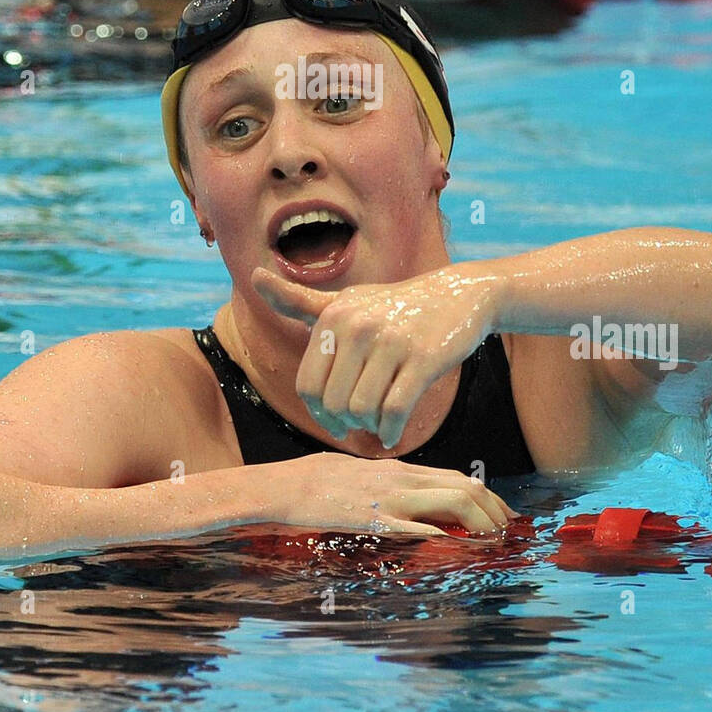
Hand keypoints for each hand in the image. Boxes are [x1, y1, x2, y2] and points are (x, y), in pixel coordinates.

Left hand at [252, 265, 500, 449]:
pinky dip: (390, 432)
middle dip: (345, 424)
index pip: (307, 386)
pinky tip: (392, 434)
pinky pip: (395, 411)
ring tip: (377, 423)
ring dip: (369, 428)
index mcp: (334, 316)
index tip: (335, 420)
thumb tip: (254, 276)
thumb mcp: (347, 301)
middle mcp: (358, 325)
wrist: (458, 295)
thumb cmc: (395, 306)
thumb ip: (300, 302)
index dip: (318, 413)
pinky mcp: (423, 359)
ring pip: (362, 411)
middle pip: (333, 404)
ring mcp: (391, 341)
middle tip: (360, 425)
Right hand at [264, 451, 516, 535]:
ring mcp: (389, 497)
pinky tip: (459, 545)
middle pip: (463, 486)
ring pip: (451, 498)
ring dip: (480, 521)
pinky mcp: (374, 517)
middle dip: (494, 510)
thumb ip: (388, 483)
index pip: (456, 477)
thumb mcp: (360, 474)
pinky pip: (416, 524)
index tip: (501, 515)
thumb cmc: (317, 480)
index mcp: (398, 469)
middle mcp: (401, 478)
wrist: (286, 485)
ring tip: (493, 540)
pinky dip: (444, 534)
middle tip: (507, 531)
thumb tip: (410, 495)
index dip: (486, 497)